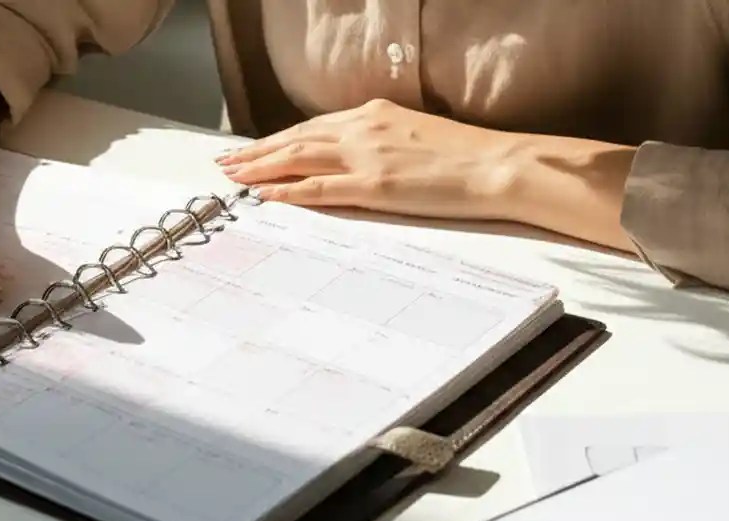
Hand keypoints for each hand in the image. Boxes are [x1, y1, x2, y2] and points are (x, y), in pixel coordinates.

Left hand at [215, 99, 518, 220]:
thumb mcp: (420, 137)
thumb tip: (367, 157)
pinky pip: (318, 189)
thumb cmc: (469, 158)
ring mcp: (367, 156)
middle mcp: (364, 128)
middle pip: (297, 138)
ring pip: (298, 158)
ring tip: (234, 178)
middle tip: (228, 164)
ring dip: (261, 168)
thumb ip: (386, 142)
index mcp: (376, 115)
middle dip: (258, 152)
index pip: (314, 126)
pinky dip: (286, 192)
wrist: (499, 166)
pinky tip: (264, 197)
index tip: (255, 149)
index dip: (279, 138)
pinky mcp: (373, 185)